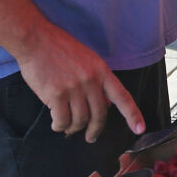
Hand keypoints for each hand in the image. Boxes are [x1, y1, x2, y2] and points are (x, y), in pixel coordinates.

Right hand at [14, 23, 144, 143]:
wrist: (36, 39)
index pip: (123, 97)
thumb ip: (98, 81)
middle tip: (91, 137)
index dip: (133, 115)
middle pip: (99, 115)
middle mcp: (91, 81)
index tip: (140, 129)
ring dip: (73, 128)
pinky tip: (56, 123)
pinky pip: (62, 120)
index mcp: (102, 71)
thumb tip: (106, 105)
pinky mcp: (56, 94)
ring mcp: (74, 88)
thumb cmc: (60, 49)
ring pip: (80, 120)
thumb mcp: (88, 60)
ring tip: (67, 126)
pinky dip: (59, 126)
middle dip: (95, 130)